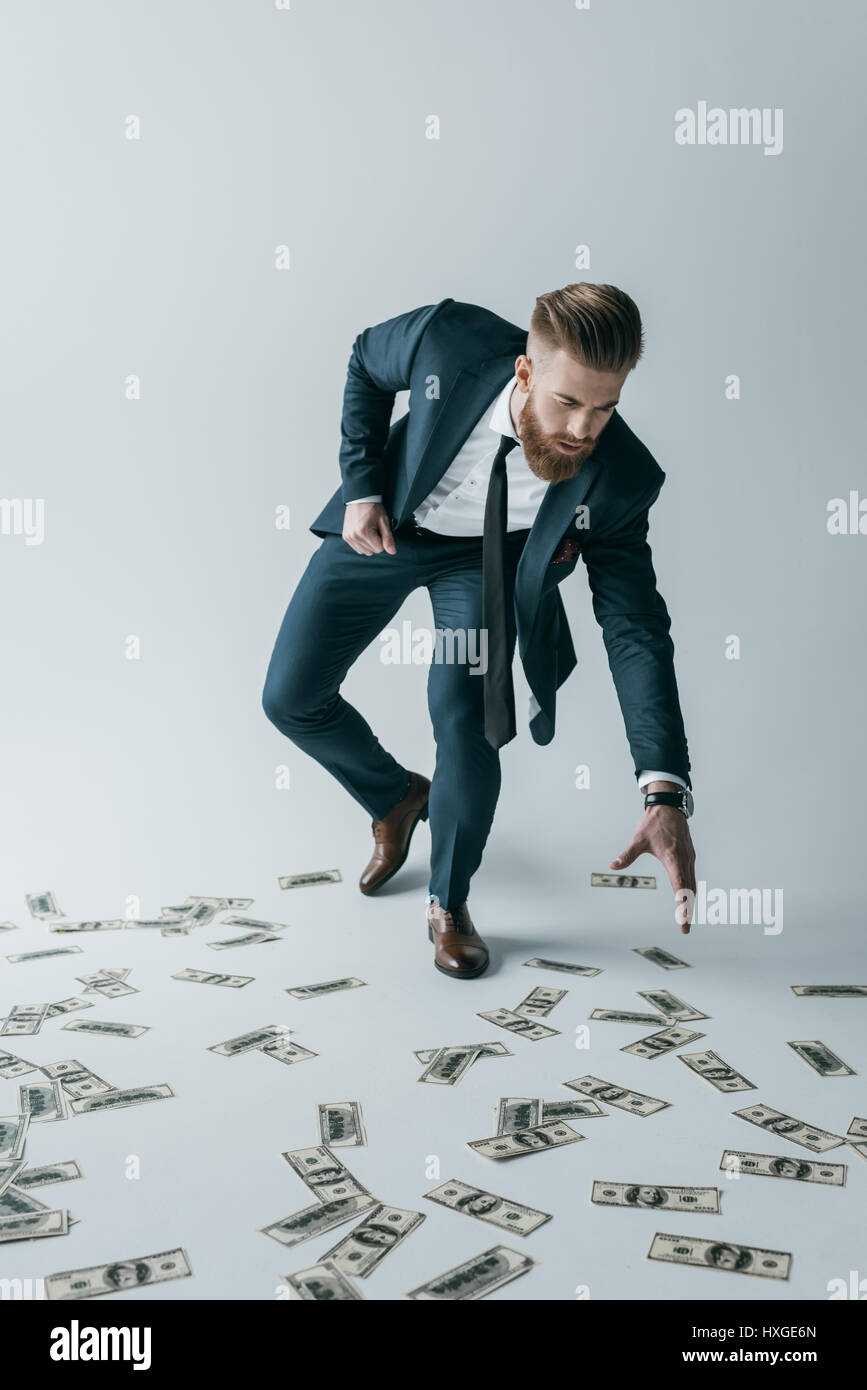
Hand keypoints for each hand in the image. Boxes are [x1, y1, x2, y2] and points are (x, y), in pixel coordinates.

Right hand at [342, 502, 396, 555]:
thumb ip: (388, 538)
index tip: (380, 530)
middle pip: (371, 551)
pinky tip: (364, 533)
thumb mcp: (383, 521)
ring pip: (364, 551)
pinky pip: (357, 548)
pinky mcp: (346, 537)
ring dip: (369, 544)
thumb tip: (392, 552)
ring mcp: (348, 537)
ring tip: (369, 531)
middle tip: (375, 529)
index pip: (379, 549)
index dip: (383, 540)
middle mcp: (354, 536)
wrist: (360, 499)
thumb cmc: (372, 508)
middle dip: (376, 543)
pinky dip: (362, 544)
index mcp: (363, 533)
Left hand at [610, 806, 696, 933]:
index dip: (682, 901)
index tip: (683, 915)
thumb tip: (612, 865)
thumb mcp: (638, 839)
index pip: (679, 883)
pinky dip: (691, 890)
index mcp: (672, 857)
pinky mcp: (690, 856)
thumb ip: (627, 855)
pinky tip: (689, 899)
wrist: (669, 807)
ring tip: (687, 919)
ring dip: (691, 902)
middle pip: (689, 889)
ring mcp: (689, 858)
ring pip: (692, 884)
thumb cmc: (653, 823)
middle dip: (687, 909)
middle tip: (685, 928)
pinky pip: (692, 876)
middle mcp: (684, 859)